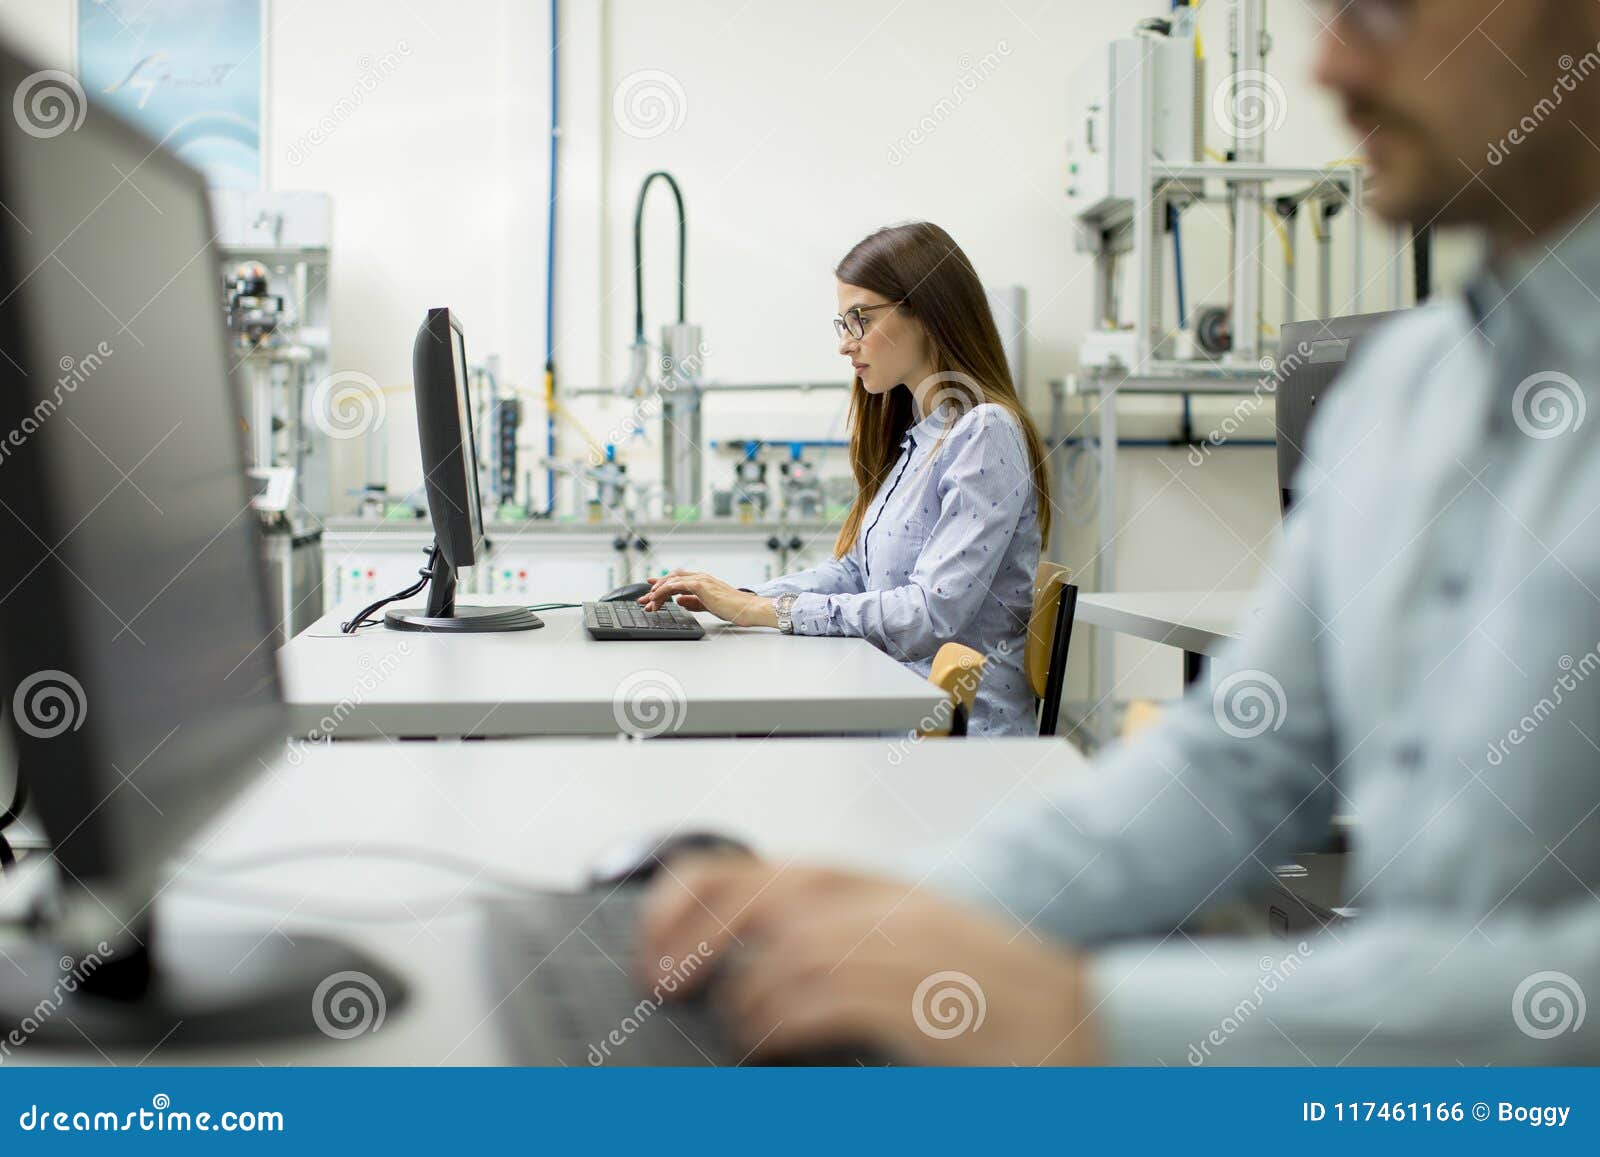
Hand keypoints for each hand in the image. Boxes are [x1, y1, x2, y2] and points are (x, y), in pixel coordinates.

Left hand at [639, 858, 1100, 1065]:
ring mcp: (906, 951)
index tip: (657, 943)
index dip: (690, 897)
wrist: (1092, 1028)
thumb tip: (751, 970)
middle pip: (759, 893)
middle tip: (660, 981)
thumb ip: (840, 944)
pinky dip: (777, 1023)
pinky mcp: (921, 1002)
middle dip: (690, 931)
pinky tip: (767, 1044)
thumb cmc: (1004, 998)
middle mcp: (887, 909)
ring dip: (742, 995)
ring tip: (738, 1028)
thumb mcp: (913, 950)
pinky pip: (822, 1000)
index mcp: (881, 891)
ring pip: (784, 950)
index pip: (763, 869)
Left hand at [641, 570, 777, 627]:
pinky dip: (664, 590)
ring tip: (648, 602)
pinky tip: (657, 597)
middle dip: (655, 587)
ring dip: (658, 591)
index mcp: (703, 581)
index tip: (650, 589)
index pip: (678, 579)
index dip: (662, 583)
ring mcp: (701, 579)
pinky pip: (676, 585)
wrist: (747, 609)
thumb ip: (694, 602)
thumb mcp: (709, 605)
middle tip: (644, 599)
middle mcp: (700, 577)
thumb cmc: (733, 608)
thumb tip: (680, 600)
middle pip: (672, 578)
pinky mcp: (701, 585)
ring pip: (672, 580)